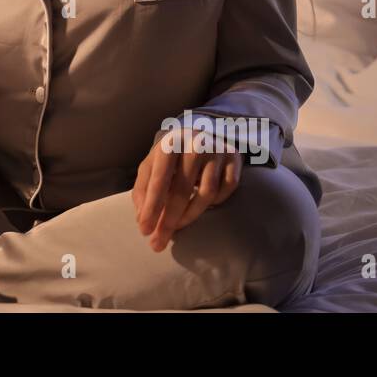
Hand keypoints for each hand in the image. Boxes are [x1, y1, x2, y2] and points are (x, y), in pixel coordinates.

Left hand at [132, 124, 242, 251]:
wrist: (202, 134)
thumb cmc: (172, 156)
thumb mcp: (153, 165)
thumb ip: (143, 188)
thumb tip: (141, 218)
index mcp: (170, 142)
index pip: (159, 178)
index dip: (151, 206)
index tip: (145, 230)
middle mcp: (195, 143)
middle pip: (182, 190)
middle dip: (168, 220)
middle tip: (159, 242)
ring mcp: (217, 150)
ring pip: (207, 194)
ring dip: (190, 216)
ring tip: (178, 226)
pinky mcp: (234, 158)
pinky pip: (227, 189)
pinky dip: (216, 202)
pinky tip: (203, 205)